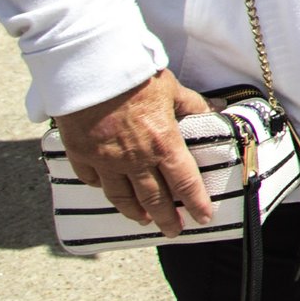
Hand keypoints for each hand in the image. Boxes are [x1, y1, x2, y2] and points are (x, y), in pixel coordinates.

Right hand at [56, 70, 216, 233]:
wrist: (91, 70)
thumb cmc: (135, 77)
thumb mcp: (172, 89)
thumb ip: (193, 105)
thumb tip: (218, 110)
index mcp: (163, 143)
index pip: (185, 183)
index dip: (196, 203)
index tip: (203, 217)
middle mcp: (136, 159)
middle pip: (154, 198)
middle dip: (166, 218)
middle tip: (173, 230)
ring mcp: (106, 160)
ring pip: (121, 196)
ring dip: (134, 211)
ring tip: (142, 219)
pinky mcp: (82, 155)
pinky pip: (92, 179)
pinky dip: (102, 187)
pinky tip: (108, 191)